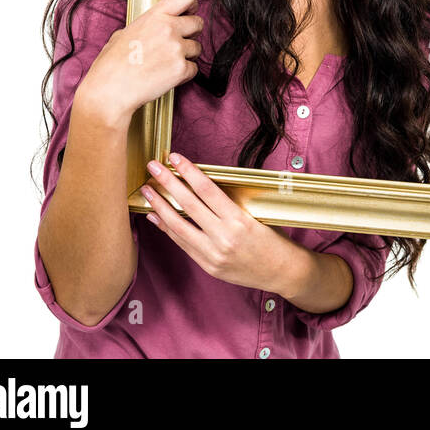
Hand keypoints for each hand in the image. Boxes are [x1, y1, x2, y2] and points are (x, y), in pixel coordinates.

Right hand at [78, 0, 203, 127]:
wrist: (109, 91)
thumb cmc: (111, 65)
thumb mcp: (123, 34)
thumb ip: (145, 26)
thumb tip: (153, 27)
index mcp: (154, 17)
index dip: (191, 4)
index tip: (189, 11)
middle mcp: (169, 29)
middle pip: (198, 23)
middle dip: (191, 33)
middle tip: (178, 42)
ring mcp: (177, 49)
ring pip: (197, 48)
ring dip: (187, 55)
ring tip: (166, 62)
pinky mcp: (181, 69)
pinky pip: (194, 68)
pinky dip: (184, 73)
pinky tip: (166, 75)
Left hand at [140, 153, 304, 293]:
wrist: (281, 272)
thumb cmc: (273, 240)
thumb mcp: (255, 216)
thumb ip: (229, 206)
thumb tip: (201, 188)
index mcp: (239, 220)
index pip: (207, 190)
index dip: (188, 172)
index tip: (175, 158)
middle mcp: (223, 237)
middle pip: (188, 204)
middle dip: (168, 183)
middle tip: (153, 166)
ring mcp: (213, 254)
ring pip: (178, 226)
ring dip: (159, 206)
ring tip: (147, 190)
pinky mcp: (208, 266)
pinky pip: (182, 244)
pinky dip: (167, 229)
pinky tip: (155, 217)